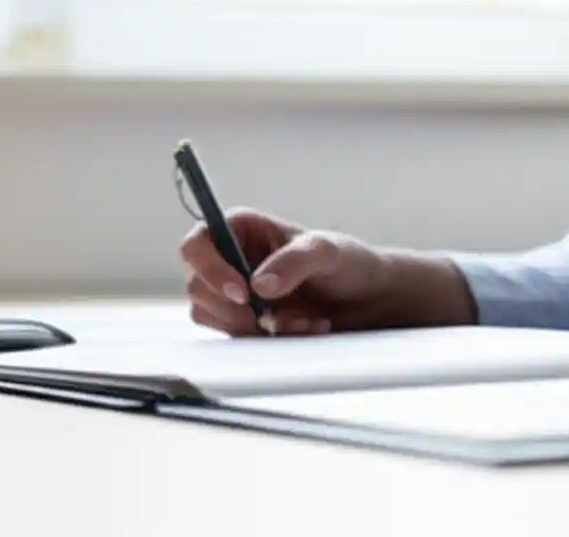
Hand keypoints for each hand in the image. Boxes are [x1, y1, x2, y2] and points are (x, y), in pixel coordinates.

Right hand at [179, 208, 474, 336]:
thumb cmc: (350, 263)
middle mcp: (231, 259)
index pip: (197, 244)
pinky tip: (302, 328)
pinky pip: (237, 338)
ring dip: (254, 326)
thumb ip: (294, 262)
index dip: (208, 268)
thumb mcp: (327, 252)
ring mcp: (236, 294)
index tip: (242, 292)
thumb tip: (259, 285)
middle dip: (233, 307)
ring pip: (210, 316)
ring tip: (300, 320)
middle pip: (198, 287)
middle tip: (267, 315)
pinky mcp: (246, 323)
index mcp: (241, 229)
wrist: (371, 302)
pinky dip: (267, 339)